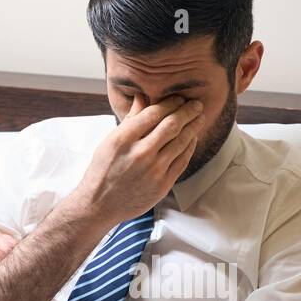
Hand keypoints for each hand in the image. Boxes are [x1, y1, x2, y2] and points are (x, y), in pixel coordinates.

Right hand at [72, 94, 203, 225]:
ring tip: (199, 118)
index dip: (170, 103)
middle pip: (171, 125)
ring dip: (193, 127)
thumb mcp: (111, 141)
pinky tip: (193, 138)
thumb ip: (130, 119)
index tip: (179, 98)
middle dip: (187, 112)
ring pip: (181, 142)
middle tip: (196, 104)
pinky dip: (190, 147)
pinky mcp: (163, 184)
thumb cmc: (104, 170)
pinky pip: (182, 161)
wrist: (100, 204)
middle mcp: (140, 153)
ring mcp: (153, 170)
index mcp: (124, 139)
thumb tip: (142, 96)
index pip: (154, 113)